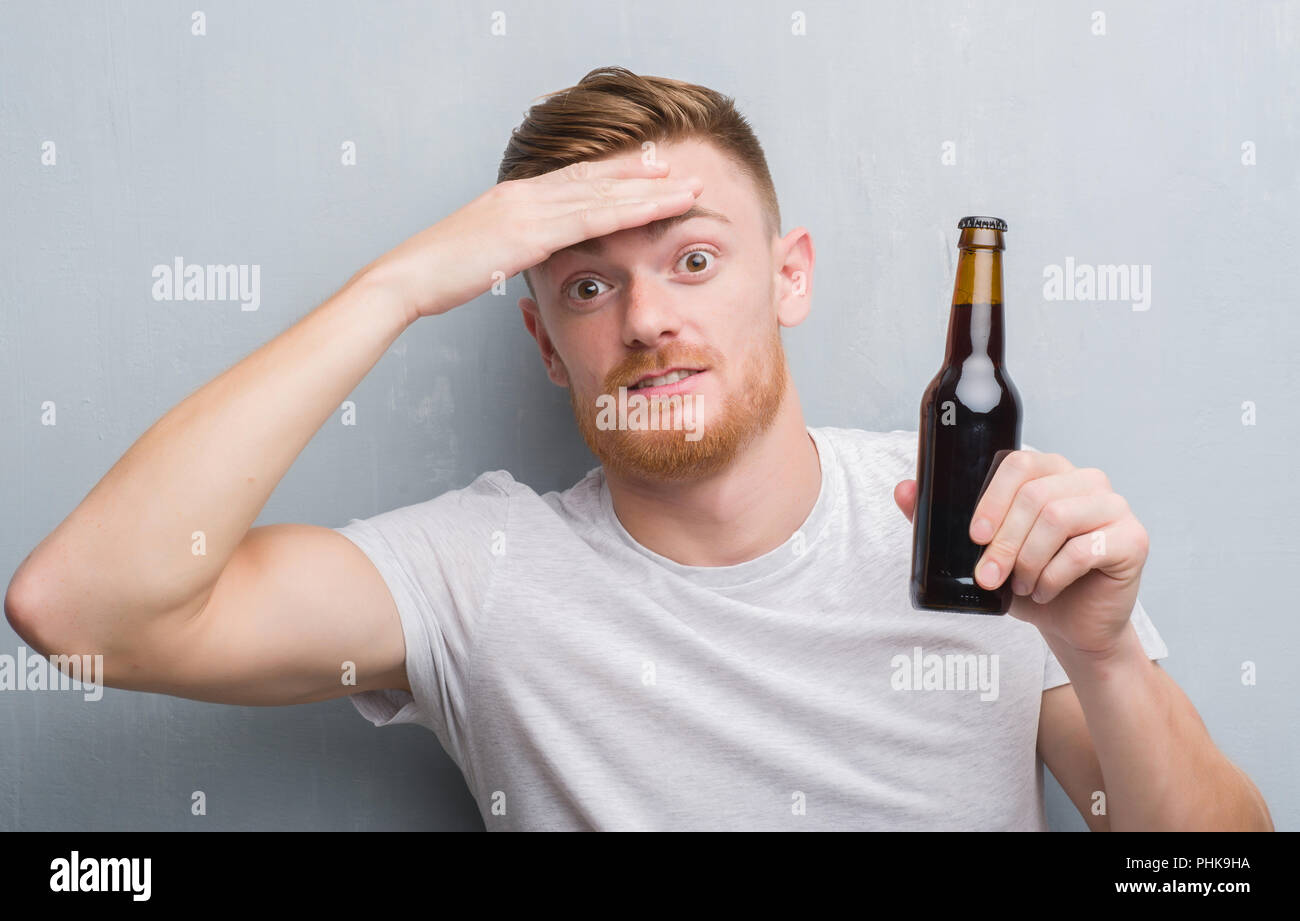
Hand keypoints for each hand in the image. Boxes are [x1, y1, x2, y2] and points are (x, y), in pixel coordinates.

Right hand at [356, 154, 703, 322]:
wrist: (406, 278)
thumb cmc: (438, 275)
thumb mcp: (483, 255)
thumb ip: (512, 249)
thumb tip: (528, 255)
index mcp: (515, 198)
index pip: (577, 180)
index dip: (617, 175)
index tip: (651, 174)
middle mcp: (526, 194)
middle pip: (598, 178)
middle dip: (644, 176)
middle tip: (684, 173)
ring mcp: (528, 209)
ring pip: (603, 193)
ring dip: (650, 190)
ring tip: (688, 186)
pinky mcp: (529, 232)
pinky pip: (591, 218)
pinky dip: (630, 209)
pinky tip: (658, 207)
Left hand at [893, 450, 1149, 656]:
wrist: (1073, 625)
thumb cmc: (1029, 581)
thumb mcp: (981, 550)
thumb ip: (941, 519)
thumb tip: (903, 489)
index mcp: (1050, 471)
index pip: (1017, 464)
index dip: (991, 500)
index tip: (973, 536)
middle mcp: (1086, 480)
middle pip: (1035, 495)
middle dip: (1004, 542)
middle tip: (989, 576)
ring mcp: (1115, 507)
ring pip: (1058, 519)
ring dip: (1029, 560)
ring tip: (1021, 585)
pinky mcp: (1133, 539)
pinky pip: (1085, 550)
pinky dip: (1055, 576)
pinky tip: (1046, 591)